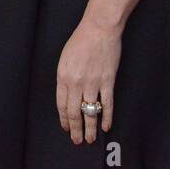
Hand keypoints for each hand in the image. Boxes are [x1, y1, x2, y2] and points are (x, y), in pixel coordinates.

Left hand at [55, 18, 121, 144]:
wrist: (99, 28)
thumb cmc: (81, 40)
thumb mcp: (65, 58)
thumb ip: (65, 77)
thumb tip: (68, 95)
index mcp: (63, 76)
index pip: (61, 105)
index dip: (64, 119)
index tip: (66, 128)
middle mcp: (76, 82)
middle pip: (74, 112)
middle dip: (75, 129)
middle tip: (77, 140)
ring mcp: (93, 82)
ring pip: (90, 112)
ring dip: (89, 128)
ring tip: (89, 139)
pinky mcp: (107, 81)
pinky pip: (106, 104)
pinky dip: (106, 117)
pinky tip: (106, 127)